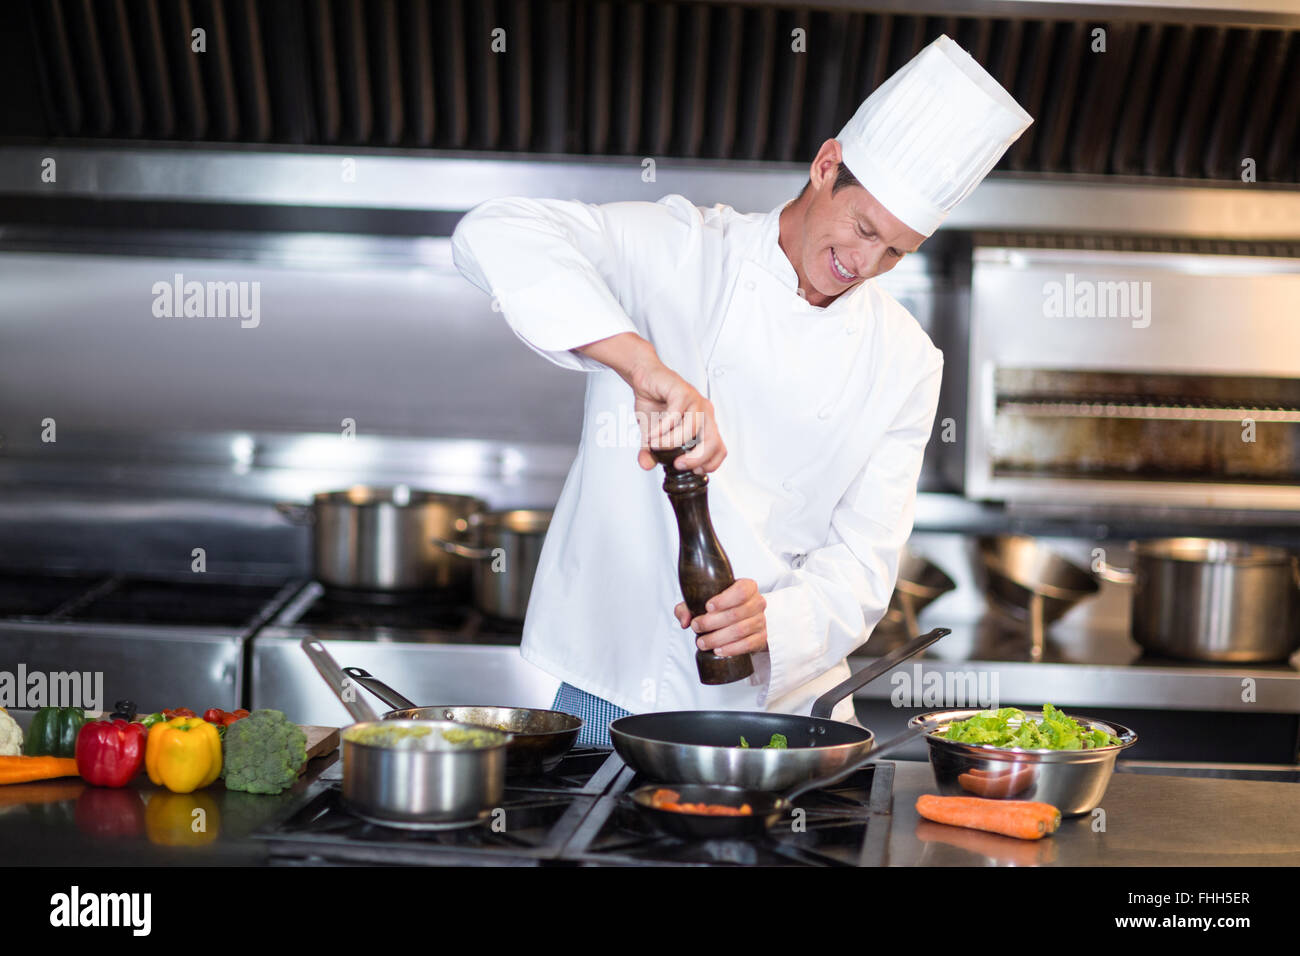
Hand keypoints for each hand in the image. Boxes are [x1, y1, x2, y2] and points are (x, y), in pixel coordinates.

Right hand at [628, 359, 726, 474]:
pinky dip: (662, 428)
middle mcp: (704, 413)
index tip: (693, 471)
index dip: (710, 463)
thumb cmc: (655, 403)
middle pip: (712, 442)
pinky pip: (675, 414)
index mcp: (704, 424)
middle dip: (696, 458)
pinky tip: (652, 433)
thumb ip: (651, 452)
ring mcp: (695, 401)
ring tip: (655, 444)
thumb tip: (646, 465)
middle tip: (677, 464)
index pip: (719, 448)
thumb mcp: (652, 435)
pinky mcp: (682, 391)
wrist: (645, 378)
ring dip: (670, 442)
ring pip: (691, 429)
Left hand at [674, 579, 767, 656]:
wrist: (743, 620)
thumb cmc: (721, 607)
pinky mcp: (761, 638)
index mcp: (748, 587)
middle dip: (712, 622)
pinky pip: (748, 645)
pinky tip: (718, 650)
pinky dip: (731, 649)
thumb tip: (685, 621)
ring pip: (740, 630)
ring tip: (701, 642)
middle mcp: (757, 602)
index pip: (741, 591)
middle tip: (696, 627)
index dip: (724, 600)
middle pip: (736, 613)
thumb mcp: (704, 601)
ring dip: (718, 638)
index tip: (707, 607)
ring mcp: (761, 621)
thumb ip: (688, 607)